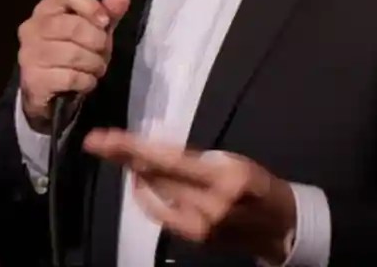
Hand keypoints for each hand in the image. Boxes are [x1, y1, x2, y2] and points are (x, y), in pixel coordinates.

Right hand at [17, 0, 130, 132]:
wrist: (47, 90)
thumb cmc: (72, 52)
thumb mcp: (94, 31)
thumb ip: (108, 13)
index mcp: (47, 9)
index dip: (89, 4)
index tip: (104, 22)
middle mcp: (33, 27)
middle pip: (72, 26)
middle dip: (97, 41)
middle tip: (101, 51)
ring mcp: (29, 54)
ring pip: (73, 55)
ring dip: (94, 64)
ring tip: (95, 67)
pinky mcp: (33, 79)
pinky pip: (70, 78)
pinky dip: (86, 81)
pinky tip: (85, 81)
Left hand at [83, 128, 296, 263]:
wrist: (280, 227)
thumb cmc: (256, 184)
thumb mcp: (232, 161)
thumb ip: (193, 159)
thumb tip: (153, 151)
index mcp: (224, 178)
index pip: (168, 160)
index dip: (134, 148)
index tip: (106, 138)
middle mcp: (209, 205)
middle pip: (155, 176)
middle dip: (124, 157)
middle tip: (96, 141)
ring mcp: (199, 226)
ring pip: (154, 194)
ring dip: (133, 172)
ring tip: (115, 153)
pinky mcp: (193, 239)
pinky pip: (160, 215)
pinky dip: (146, 197)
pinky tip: (138, 181)